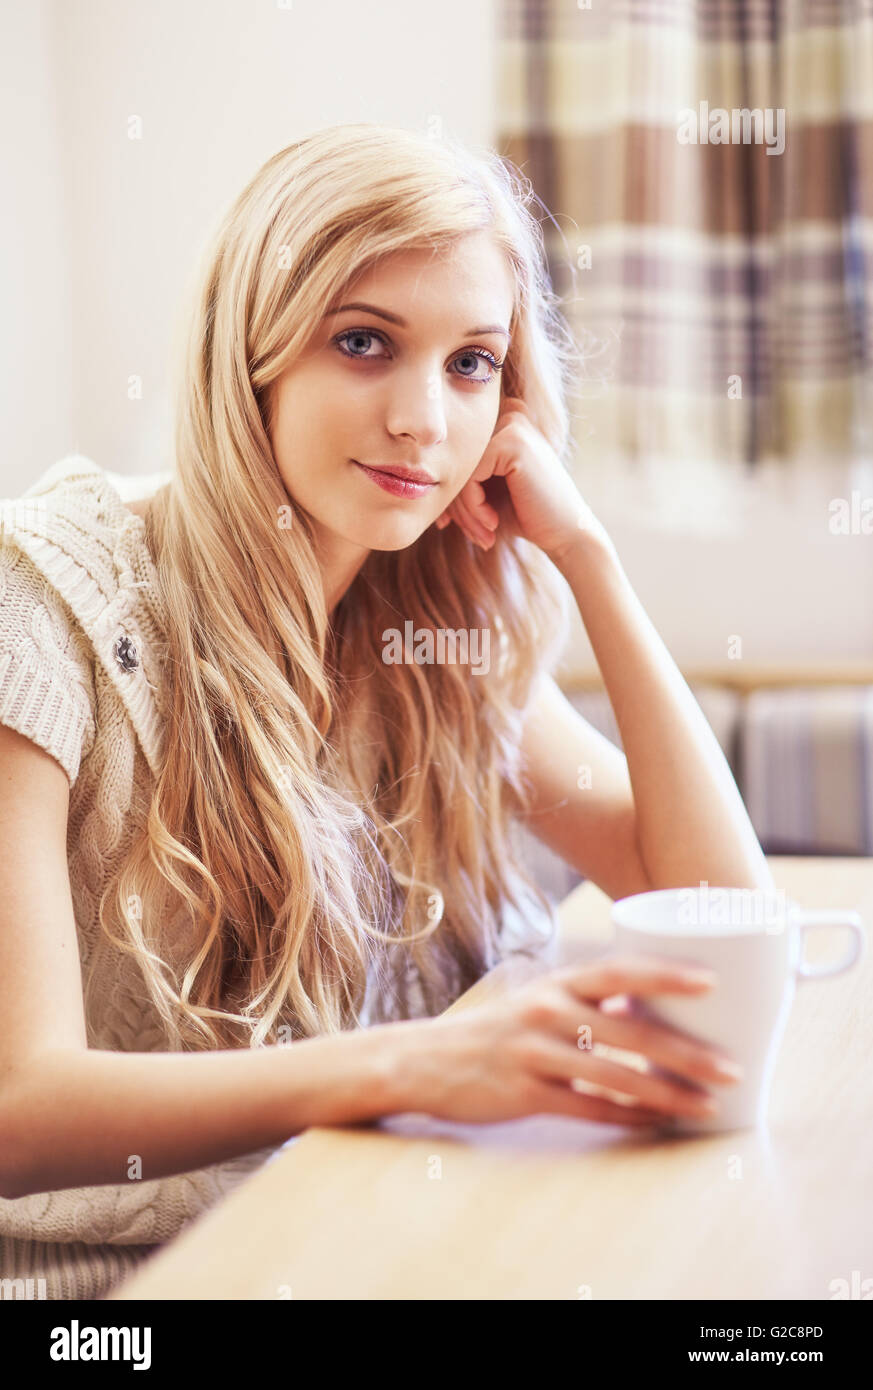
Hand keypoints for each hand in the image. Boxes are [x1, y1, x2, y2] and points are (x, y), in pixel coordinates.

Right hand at [401, 954, 743, 1126]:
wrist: (424, 1061)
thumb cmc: (497, 1031)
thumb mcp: (540, 1003)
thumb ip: (590, 1004)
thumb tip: (653, 1008)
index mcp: (559, 984)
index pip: (620, 969)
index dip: (667, 974)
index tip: (713, 982)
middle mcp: (548, 1011)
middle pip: (630, 1030)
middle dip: (687, 1051)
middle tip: (732, 1067)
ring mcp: (535, 1053)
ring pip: (616, 1076)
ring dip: (667, 1093)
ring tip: (707, 1105)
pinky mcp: (524, 1094)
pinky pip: (588, 1109)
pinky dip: (627, 1118)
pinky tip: (657, 1125)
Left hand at [433, 396, 614, 566]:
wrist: (564, 534)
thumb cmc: (522, 515)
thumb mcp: (480, 491)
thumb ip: (453, 475)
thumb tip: (405, 474)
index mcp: (499, 419)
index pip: (451, 452)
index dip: (447, 491)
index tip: (450, 523)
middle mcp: (505, 412)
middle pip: (452, 457)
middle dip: (455, 504)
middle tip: (472, 535)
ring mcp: (511, 422)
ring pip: (457, 468)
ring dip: (463, 510)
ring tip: (481, 533)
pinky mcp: (512, 440)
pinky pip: (469, 475)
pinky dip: (473, 505)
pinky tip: (491, 521)